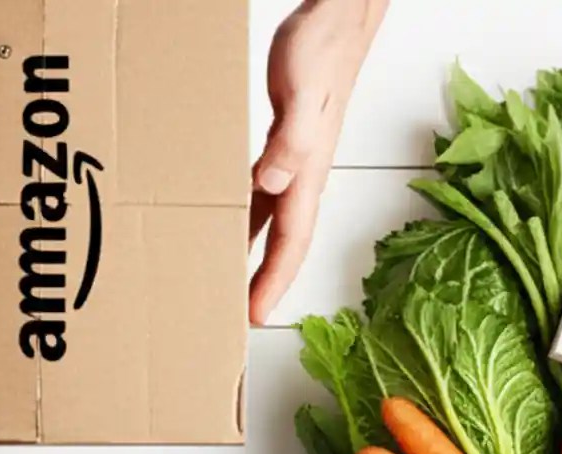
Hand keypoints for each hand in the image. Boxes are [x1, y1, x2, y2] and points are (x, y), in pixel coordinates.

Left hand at [248, 0, 387, 324]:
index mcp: (309, 174)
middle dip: (262, 283)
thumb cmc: (323, 52)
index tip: (254, 314)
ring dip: (251, 257)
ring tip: (226, 284)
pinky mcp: (281, 147)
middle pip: (282, 245)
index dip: (273, 281)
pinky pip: (260, 197)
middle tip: (236, 317)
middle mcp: (303, 178)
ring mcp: (293, 165)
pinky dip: (243, 219)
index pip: (291, 242)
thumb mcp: (304, 93)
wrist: (337, 21)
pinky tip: (224, 225)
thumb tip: (271, 183)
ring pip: (270, 225)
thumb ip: (291, 140)